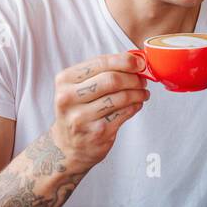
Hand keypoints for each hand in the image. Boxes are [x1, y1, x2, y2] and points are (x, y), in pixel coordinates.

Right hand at [50, 52, 150, 171]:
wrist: (68, 146)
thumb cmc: (78, 110)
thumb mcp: (78, 87)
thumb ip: (101, 72)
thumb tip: (134, 60)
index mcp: (64, 80)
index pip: (100, 63)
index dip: (124, 61)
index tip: (139, 62)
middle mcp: (69, 98)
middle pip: (112, 80)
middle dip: (133, 78)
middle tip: (142, 80)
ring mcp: (82, 117)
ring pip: (121, 97)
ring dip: (138, 93)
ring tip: (142, 92)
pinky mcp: (98, 132)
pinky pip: (125, 113)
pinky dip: (135, 106)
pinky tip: (137, 103)